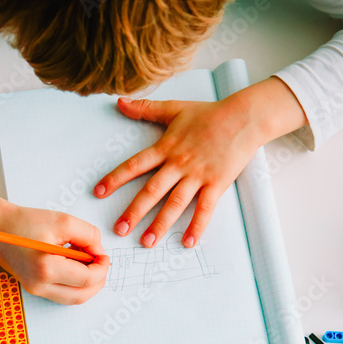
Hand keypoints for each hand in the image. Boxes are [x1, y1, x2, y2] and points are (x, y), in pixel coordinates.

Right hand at [0, 205, 109, 304]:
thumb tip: (99, 251)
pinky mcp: (34, 288)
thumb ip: (88, 236)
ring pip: (73, 298)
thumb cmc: (24, 222)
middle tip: (101, 262)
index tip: (103, 256)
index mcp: (46, 268)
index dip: (101, 268)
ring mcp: (36, 289)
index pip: (86, 279)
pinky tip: (73, 265)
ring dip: (87, 284)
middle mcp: (40, 284)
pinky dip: (74, 283)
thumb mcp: (63, 221)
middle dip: (98, 280)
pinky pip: (62, 294)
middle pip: (82, 295)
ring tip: (86, 262)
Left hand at [94, 77, 306, 248]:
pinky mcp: (216, 184)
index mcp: (166, 147)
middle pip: (152, 191)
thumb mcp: (174, 108)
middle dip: (134, 211)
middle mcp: (179, 164)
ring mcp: (198, 175)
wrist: (244, 117)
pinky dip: (197, 226)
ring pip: (175, 203)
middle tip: (118, 230)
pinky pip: (205, 209)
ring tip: (147, 242)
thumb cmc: (210, 113)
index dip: (115, 179)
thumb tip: (119, 101)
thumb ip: (145, 109)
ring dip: (160, 224)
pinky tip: (187, 242)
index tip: (98, 192)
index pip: (135, 165)